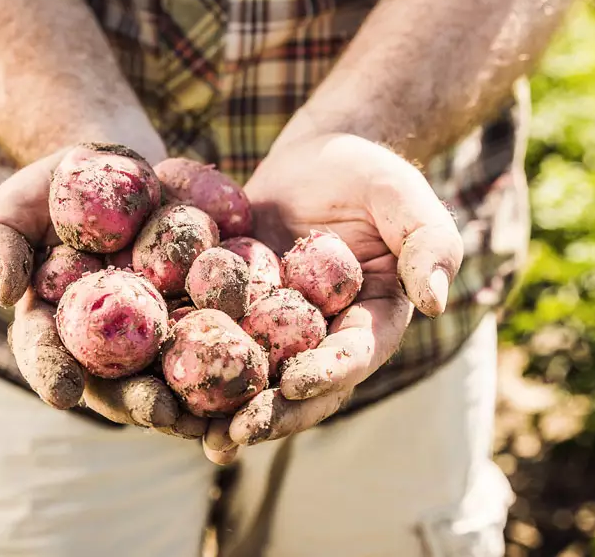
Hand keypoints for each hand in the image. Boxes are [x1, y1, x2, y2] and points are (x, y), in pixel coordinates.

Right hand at [0, 144, 206, 438]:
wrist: (126, 168)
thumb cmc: (57, 188)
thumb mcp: (17, 205)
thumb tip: (1, 289)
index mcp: (53, 326)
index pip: (47, 354)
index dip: (53, 373)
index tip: (63, 393)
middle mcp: (104, 345)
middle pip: (116, 382)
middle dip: (137, 401)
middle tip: (154, 411)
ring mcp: (154, 336)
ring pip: (171, 376)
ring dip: (192, 399)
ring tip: (209, 413)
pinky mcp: (200, 317)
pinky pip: (220, 343)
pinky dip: (235, 360)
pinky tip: (256, 375)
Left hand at [203, 133, 463, 459]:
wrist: (317, 161)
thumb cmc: (370, 176)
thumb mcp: (403, 197)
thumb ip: (428, 243)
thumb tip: (436, 300)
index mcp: (373, 321)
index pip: (354, 356)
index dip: (329, 374)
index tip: (298, 385)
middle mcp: (326, 341)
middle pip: (301, 389)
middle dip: (271, 414)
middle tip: (236, 433)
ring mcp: (279, 335)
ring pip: (255, 382)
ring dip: (225, 411)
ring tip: (193, 433)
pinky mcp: (238, 317)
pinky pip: (215, 346)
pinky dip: (190, 369)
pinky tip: (158, 386)